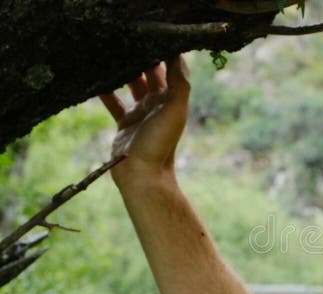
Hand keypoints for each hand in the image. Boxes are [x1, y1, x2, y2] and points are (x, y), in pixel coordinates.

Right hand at [99, 56, 190, 186]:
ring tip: (110, 55)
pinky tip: (96, 81)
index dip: (161, 54)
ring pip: (132, 86)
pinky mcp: (124, 124)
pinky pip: (114, 103)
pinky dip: (106, 92)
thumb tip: (178, 55)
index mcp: (172, 100)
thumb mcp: (175, 111)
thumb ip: (179, 84)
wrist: (143, 176)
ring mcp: (141, 114)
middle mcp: (158, 106)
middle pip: (149, 75)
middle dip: (140, 60)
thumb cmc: (160, 145)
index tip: (149, 40)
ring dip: (123, 72)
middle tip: (125, 44)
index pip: (168, 70)